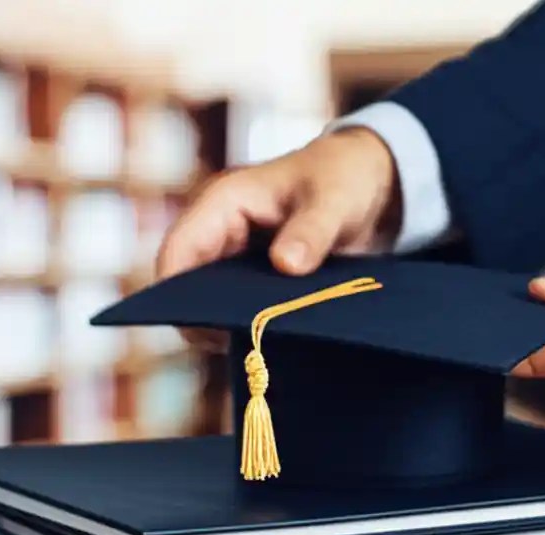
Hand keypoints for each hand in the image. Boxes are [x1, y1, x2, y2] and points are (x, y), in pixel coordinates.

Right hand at [155, 128, 399, 350]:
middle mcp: (219, 232)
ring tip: (269, 346)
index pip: (177, 253)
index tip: (208, 333)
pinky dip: (254, 325)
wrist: (367, 180)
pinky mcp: (253, 278)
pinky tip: (281, 341)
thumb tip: (285, 264)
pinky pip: (240, 308)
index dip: (177, 296)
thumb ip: (312, 231)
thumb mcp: (335, 201)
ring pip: (212, 303)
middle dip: (208, 319)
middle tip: (249, 347)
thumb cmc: (344, 177)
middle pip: (188, 288)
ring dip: (233, 325)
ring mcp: (234, 257)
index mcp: (222, 203)